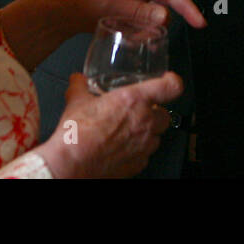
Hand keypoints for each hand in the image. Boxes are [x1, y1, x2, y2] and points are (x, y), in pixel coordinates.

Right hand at [36, 72, 183, 177]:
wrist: (72, 164)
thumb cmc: (77, 135)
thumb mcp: (76, 101)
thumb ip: (80, 86)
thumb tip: (77, 80)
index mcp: (134, 101)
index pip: (171, 87)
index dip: (172, 81)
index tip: (168, 81)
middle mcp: (144, 122)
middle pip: (166, 115)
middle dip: (155, 113)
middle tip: (140, 112)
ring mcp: (143, 145)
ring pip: (156, 137)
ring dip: (147, 133)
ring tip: (128, 131)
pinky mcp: (138, 164)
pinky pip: (145, 155)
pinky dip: (137, 151)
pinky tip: (121, 148)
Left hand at [69, 0, 206, 33]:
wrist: (65, 7)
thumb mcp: (110, 5)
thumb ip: (137, 11)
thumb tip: (164, 17)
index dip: (186, 6)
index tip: (199, 22)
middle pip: (163, 8)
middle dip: (156, 25)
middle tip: (138, 35)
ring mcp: (136, 1)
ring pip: (153, 20)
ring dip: (145, 32)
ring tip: (125, 35)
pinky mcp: (131, 13)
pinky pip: (143, 26)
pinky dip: (138, 35)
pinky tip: (125, 37)